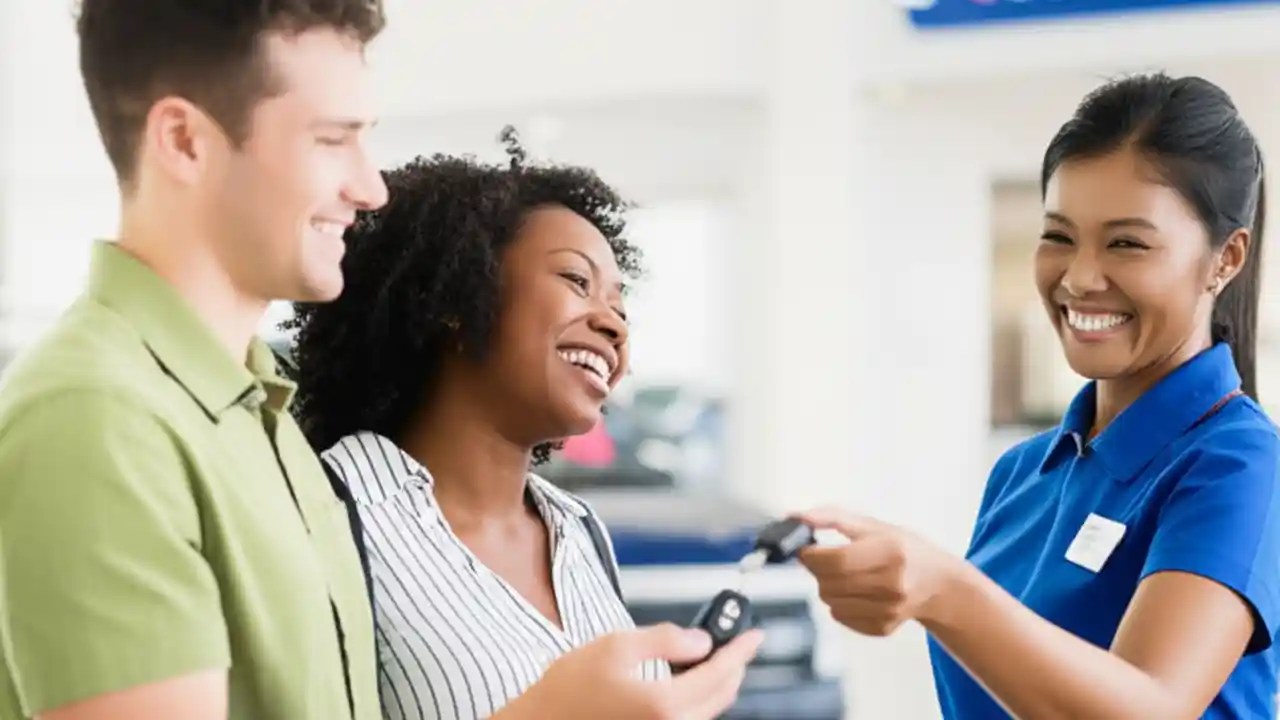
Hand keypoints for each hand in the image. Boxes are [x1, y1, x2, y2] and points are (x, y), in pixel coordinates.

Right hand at [499, 623, 763, 719]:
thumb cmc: (569, 688)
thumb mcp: (615, 646)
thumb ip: (665, 639)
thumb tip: (701, 642)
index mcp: (664, 703)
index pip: (720, 673)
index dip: (741, 650)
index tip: (755, 636)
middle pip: (721, 697)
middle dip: (734, 667)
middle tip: (738, 644)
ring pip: (709, 713)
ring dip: (719, 685)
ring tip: (714, 659)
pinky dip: (700, 702)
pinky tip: (689, 685)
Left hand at [795, 506, 963, 636]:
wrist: (938, 583)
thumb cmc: (904, 550)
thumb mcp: (874, 525)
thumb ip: (833, 517)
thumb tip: (797, 517)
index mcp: (891, 552)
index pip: (836, 561)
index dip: (812, 556)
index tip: (805, 549)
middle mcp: (893, 584)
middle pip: (830, 583)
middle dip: (817, 570)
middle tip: (824, 559)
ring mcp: (889, 610)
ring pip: (830, 602)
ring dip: (827, 587)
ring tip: (844, 575)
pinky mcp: (883, 627)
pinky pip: (841, 617)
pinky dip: (840, 604)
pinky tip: (856, 592)